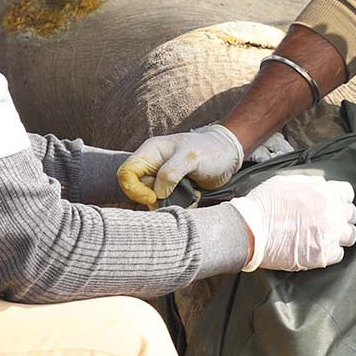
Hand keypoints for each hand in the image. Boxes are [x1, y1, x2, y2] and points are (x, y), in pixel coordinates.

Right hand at [118, 123, 242, 207]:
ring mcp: (161, 178)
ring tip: (187, 195)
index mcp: (150, 152)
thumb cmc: (211, 150)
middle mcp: (152, 165)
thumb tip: (157, 194)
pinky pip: (164, 203)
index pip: (125, 173)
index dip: (134, 189)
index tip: (154, 197)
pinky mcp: (172, 189)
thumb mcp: (191, 157)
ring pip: (150, 199)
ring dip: (166, 204)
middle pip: (135, 189)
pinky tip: (191, 198)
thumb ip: (171, 172)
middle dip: (152, 199)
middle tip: (172, 199)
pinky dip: (175, 206)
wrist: (229, 154)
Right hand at [227, 174, 355, 271]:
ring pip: (350, 236)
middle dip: (341, 217)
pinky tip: (316, 248)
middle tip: (327, 221)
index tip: (332, 204)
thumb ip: (311, 184)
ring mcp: (329, 235)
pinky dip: (330, 252)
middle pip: (351, 215)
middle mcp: (331, 213)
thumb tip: (323, 185)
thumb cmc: (264, 204)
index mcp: (324, 193)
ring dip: (339, 235)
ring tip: (325, 236)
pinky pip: (339, 254)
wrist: (250, 230)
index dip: (339, 198)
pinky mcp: (322, 256)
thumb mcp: (287, 181)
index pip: (347, 193)